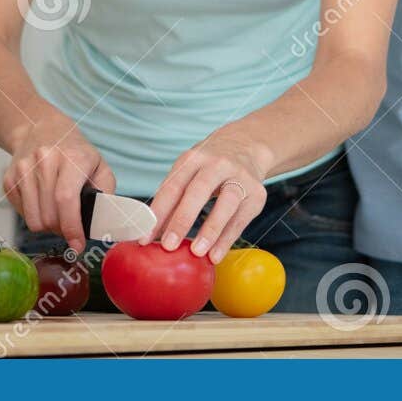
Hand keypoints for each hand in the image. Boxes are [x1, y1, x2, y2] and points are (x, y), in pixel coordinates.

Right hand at [3, 115, 113, 252]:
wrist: (42, 129)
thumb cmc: (75, 153)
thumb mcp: (99, 166)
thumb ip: (105, 194)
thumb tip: (100, 223)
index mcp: (72, 157)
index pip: (66, 199)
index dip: (72, 227)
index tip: (78, 245)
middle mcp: (45, 160)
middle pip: (49, 215)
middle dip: (62, 229)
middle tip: (70, 225)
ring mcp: (23, 169)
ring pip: (33, 220)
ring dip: (47, 226)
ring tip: (56, 214)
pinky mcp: (9, 178)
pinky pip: (21, 214)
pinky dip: (34, 216)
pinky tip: (42, 202)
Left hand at [146, 131, 271, 262]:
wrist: (247, 146)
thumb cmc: (209, 167)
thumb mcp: (190, 172)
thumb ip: (173, 200)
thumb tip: (152, 234)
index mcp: (193, 159)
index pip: (172, 186)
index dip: (158, 213)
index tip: (145, 238)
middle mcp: (217, 164)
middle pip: (198, 190)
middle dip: (182, 219)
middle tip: (168, 245)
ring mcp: (239, 177)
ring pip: (227, 202)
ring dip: (211, 229)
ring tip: (197, 252)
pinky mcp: (256, 193)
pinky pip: (241, 218)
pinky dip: (227, 238)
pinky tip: (216, 254)